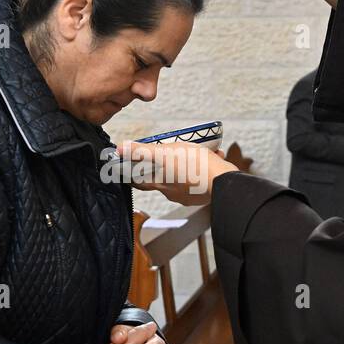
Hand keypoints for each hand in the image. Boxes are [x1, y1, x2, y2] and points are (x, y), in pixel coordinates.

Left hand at [116, 141, 237, 206]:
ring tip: (195, 154)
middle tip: (165, 157)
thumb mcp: (165, 152)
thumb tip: (120, 148)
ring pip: (183, 178)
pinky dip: (203, 169)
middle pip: (161, 178)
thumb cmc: (195, 167)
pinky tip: (212, 158)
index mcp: (160, 183)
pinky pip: (200, 179)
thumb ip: (142, 151)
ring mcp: (189, 195)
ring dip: (187, 165)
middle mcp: (172, 192)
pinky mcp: (204, 194)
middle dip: (163, 167)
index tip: (128, 170)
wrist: (222, 181)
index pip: (139, 182)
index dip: (132, 175)